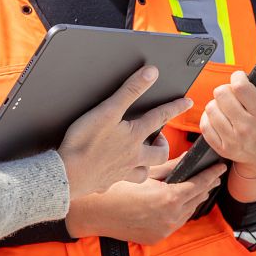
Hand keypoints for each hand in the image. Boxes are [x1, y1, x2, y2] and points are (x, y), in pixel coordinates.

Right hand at [58, 66, 192, 198]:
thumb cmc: (85, 141)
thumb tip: (151, 73)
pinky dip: (123, 178)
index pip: (160, 117)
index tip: (187, 102)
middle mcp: (133, 156)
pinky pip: (121, 182)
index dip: (175, 107)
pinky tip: (116, 175)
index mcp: (134, 136)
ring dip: (147, 165)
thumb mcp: (108, 110)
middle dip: (163, 145)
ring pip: (144, 172)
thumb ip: (130, 91)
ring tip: (144, 159)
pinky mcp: (107, 181)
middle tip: (160, 139)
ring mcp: (121, 172)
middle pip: (159, 153)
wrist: (68, 173)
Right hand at [64, 159, 226, 244]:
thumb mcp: (144, 172)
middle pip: (196, 199)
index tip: (220, 167)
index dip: (211, 174)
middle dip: (206, 185)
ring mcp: (163, 230)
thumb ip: (170, 166)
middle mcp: (170, 218)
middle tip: (213, 174)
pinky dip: (180, 211)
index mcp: (168, 199)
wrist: (91, 212)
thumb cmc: (114, 188)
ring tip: (200, 186)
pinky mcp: (155, 237)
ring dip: (194, 199)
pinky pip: (175, 222)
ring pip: (187, 212)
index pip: (199, 184)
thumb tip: (188, 159)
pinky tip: (180, 202)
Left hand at [200, 60, 255, 175]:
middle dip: (226, 89)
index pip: (239, 87)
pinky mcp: (222, 147)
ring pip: (211, 108)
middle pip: (221, 94)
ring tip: (226, 106)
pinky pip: (205, 125)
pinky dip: (209, 117)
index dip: (237, 77)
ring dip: (217, 103)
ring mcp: (233, 139)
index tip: (240, 78)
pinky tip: (219, 117)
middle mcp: (247, 128)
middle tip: (232, 93)